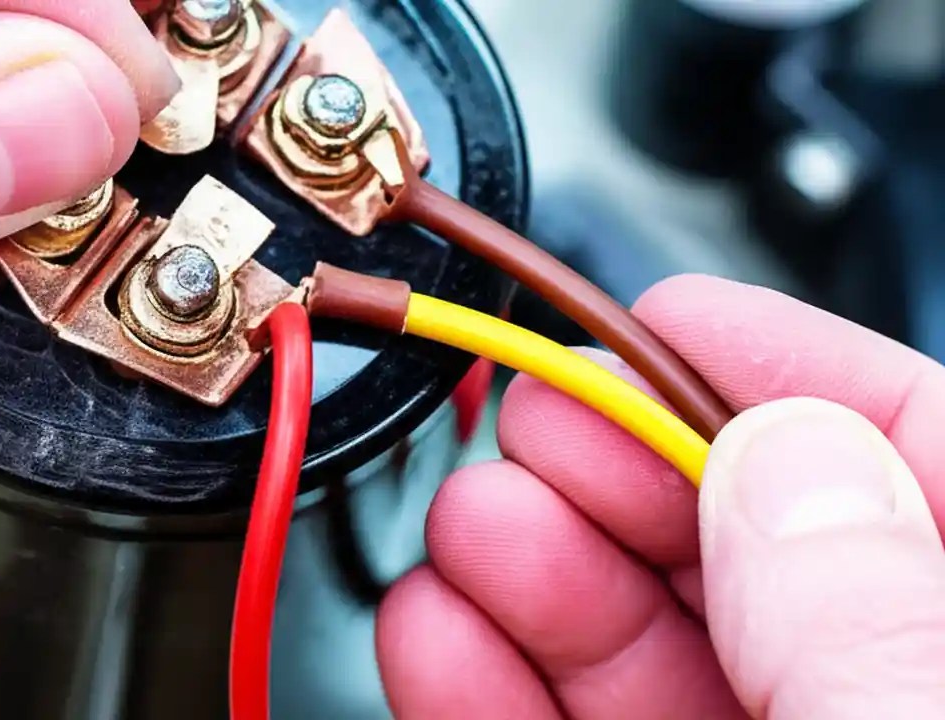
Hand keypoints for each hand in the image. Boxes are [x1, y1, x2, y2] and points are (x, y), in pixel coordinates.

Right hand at [377, 275, 944, 718]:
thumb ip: (865, 612)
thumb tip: (785, 453)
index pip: (919, 452)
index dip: (790, 368)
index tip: (668, 318)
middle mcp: (873, 696)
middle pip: (747, 541)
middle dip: (623, 462)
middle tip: (543, 416)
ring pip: (638, 641)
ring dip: (531, 564)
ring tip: (469, 519)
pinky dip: (482, 684)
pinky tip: (436, 632)